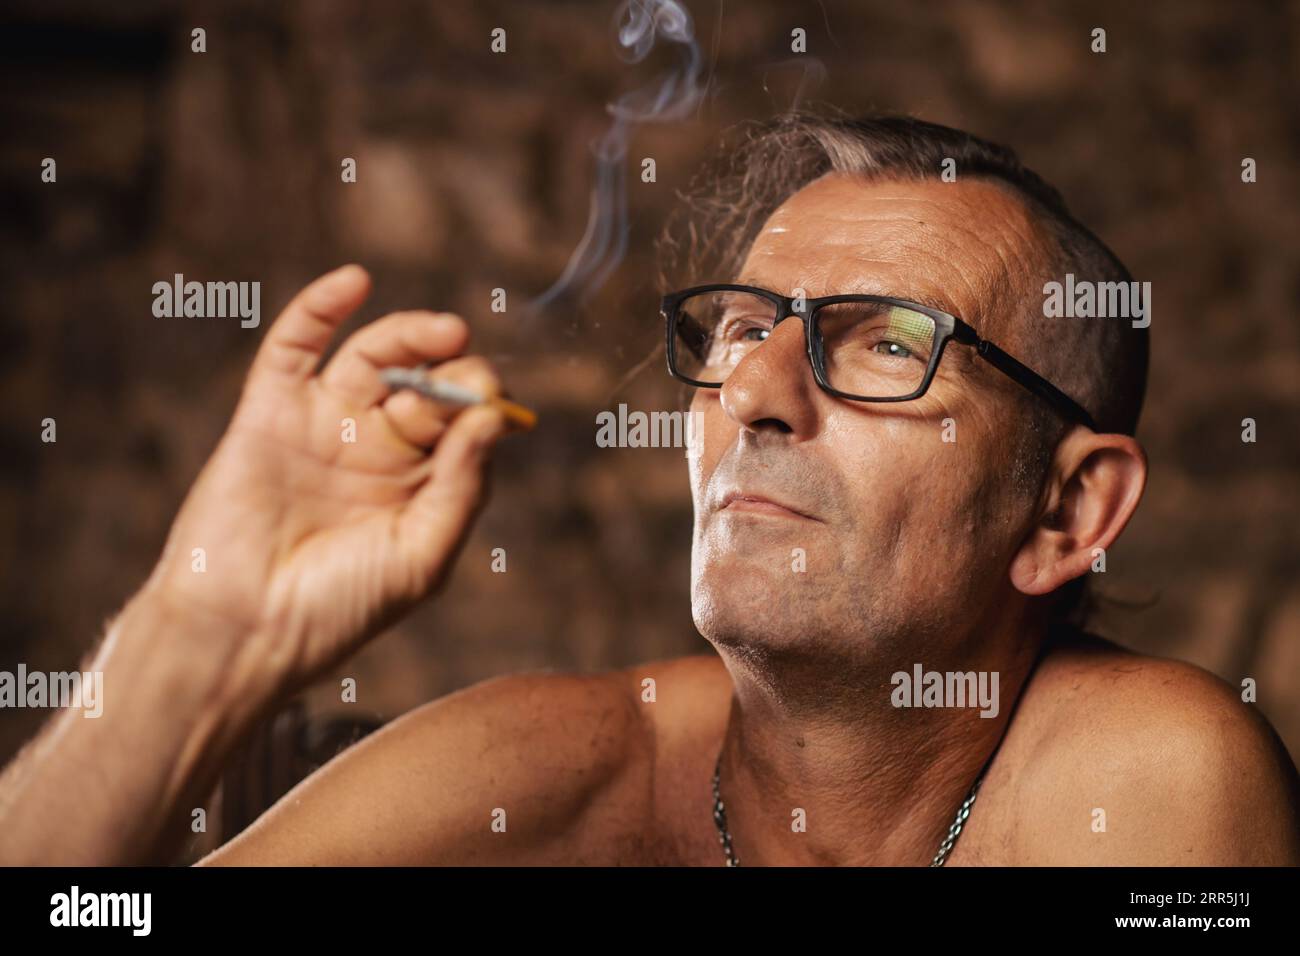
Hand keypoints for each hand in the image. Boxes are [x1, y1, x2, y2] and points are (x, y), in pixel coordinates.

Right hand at [140, 264, 508, 697]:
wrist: (245, 632)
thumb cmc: (339, 609)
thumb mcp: (421, 557)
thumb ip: (461, 487)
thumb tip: (493, 418)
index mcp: (420, 483)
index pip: (465, 424)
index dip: (482, 405)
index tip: (490, 407)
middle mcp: (376, 448)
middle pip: (427, 383)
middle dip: (452, 375)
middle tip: (466, 378)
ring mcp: (323, 426)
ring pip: (373, 357)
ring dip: (410, 334)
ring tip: (446, 331)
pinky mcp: (270, 412)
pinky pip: (295, 347)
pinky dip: (320, 307)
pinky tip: (354, 282)